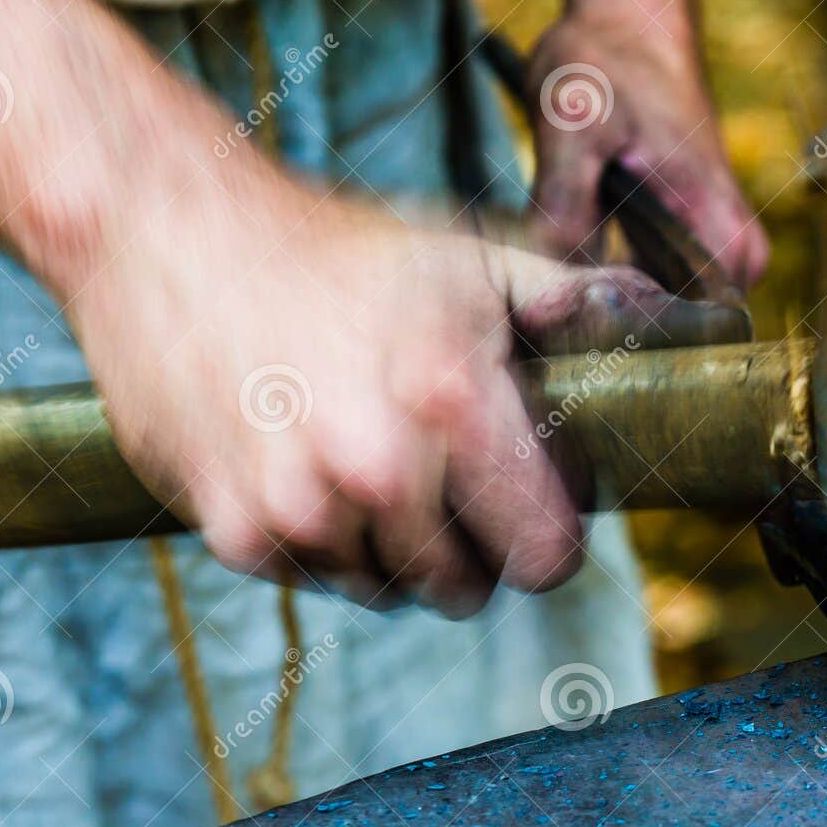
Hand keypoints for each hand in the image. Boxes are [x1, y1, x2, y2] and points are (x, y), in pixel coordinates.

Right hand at [0, 0, 740, 617]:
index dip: (549, 542)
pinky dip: (324, 546)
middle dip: (474, 552)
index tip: (535, 519)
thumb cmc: (332, 249)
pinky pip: (314, 578)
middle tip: (453, 494)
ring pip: (390, 591)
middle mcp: (380, 471)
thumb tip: (657, 319)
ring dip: (396, 552)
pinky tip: (312, 474)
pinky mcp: (237, 532)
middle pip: (467, 589)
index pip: (544, 556)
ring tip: (377, 472)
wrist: (169, 235)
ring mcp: (302, 510)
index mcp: (454, 407)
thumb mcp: (464, 259)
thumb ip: (568, 302)